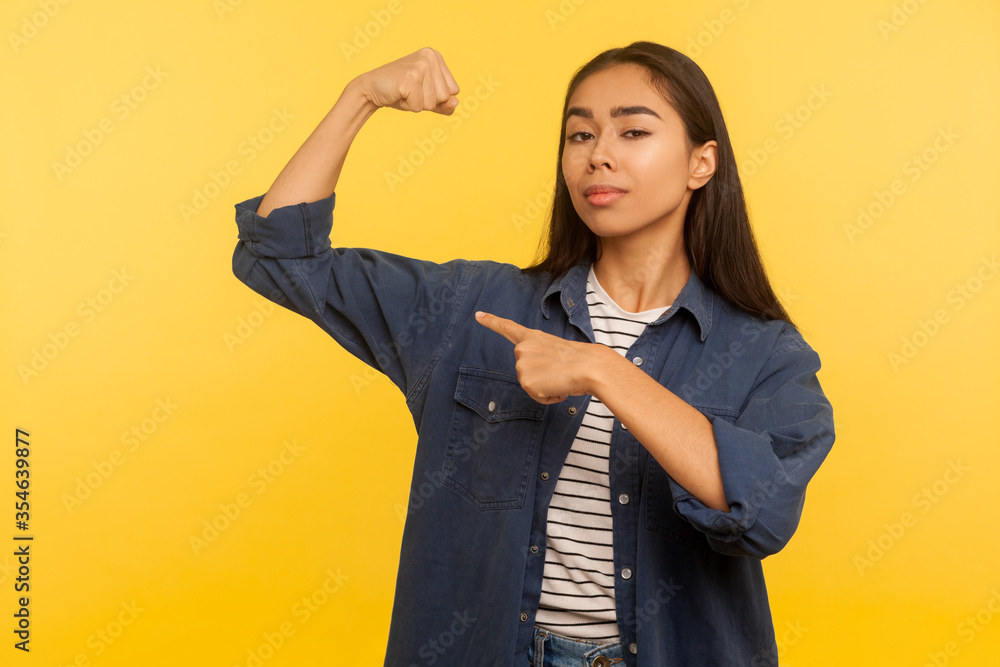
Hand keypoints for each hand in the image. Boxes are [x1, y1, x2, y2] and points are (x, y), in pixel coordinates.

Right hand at [355, 47, 459, 113]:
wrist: (370, 89)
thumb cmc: (400, 93)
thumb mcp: (426, 98)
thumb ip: (444, 103)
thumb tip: (455, 103)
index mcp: (436, 56)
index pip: (454, 90)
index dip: (436, 97)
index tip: (419, 88)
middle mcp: (430, 56)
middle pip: (444, 97)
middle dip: (426, 101)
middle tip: (409, 90)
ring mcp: (420, 66)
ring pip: (432, 103)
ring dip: (417, 104)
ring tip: (404, 92)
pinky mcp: (411, 78)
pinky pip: (419, 107)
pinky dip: (408, 106)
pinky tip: (398, 94)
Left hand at [475, 311, 603, 404]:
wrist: (588, 366)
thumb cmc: (579, 360)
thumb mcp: (556, 350)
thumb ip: (541, 357)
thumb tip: (542, 373)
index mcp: (532, 338)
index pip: (508, 328)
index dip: (492, 321)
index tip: (478, 315)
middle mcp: (522, 349)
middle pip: (525, 371)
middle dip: (542, 375)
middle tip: (559, 369)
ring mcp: (522, 365)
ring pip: (531, 385)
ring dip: (547, 386)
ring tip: (560, 377)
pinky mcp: (526, 382)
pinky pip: (537, 397)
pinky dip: (550, 396)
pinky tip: (559, 386)